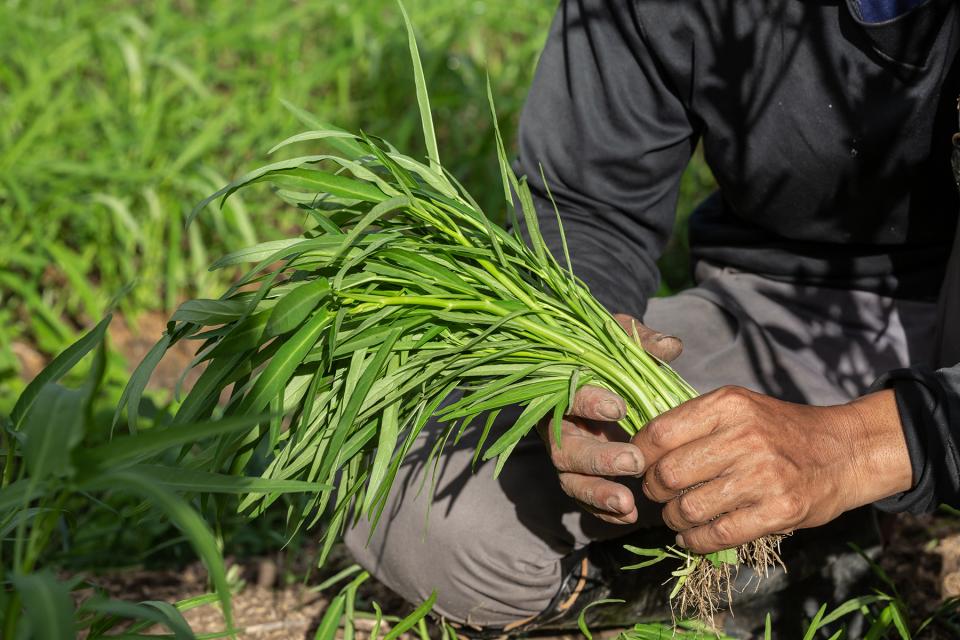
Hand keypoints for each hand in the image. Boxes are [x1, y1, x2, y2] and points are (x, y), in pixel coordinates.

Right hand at [538, 314, 681, 524]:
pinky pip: (586, 497)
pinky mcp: (580, 474)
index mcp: (560, 388)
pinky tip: (631, 515)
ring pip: (571, 480)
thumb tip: (671, 346)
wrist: (604, 368)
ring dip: (598, 494)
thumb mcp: (624, 337)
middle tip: (634, 462)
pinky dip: (605, 510)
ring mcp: (568, 452)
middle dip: (598, 459)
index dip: (588, 403)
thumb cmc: (611, 349)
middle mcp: (558, 425)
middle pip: (564, 449)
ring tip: (628, 504)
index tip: (619, 407)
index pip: (565, 396)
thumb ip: (644, 340)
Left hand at [631, 386, 912, 552]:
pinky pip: (718, 534)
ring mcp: (763, 475)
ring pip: (688, 508)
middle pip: (668, 475)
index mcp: (728, 405)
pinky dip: (695, 541)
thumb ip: (694, 421)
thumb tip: (640, 447)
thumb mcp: (739, 407)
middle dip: (653, 491)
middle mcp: (745, 437)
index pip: (659, 434)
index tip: (640, 466)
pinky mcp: (779, 510)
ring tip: (676, 516)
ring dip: (673, 519)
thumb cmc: (780, 429)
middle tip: (657, 495)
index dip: (640, 456)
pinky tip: (691, 537)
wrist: (845, 450)